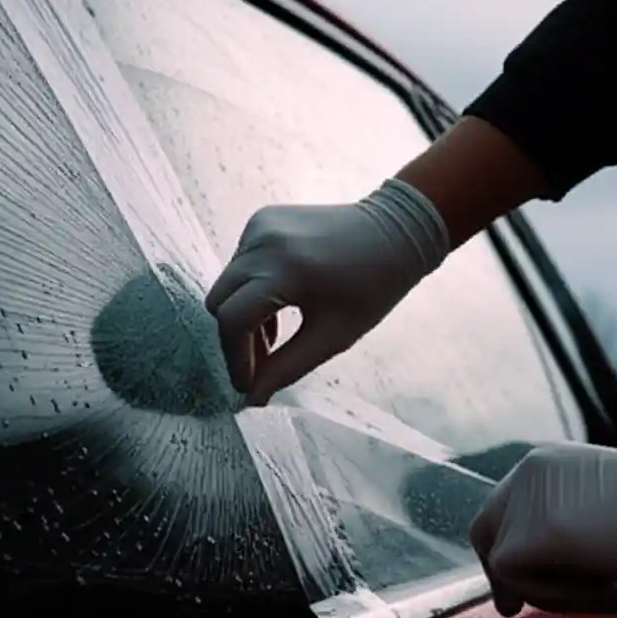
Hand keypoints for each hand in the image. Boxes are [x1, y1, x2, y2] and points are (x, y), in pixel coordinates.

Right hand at [205, 179, 449, 404]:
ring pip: (227, 285)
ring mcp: (260, 225)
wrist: (396, 230)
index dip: (235, 359)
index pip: (234, 320)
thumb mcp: (333, 336)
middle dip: (235, 339)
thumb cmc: (373, 287)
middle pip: (220, 302)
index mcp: (285, 268)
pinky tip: (278, 307)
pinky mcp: (262, 218)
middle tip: (261, 365)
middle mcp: (263, 241)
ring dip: (243, 315)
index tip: (247, 386)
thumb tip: (252, 398)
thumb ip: (287, 368)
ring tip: (274, 339)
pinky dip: (251, 290)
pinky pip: (239, 264)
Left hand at [469, 428, 616, 617]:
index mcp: (546, 463)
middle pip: (485, 533)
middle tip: (513, 608)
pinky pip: (524, 584)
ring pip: (509, 568)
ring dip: (558, 592)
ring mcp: (528, 500)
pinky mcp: (533, 532)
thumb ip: (574, 532)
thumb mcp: (608, 513)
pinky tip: (613, 581)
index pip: (502, 511)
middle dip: (500, 576)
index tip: (514, 588)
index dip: (502, 551)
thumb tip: (546, 579)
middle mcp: (528, 473)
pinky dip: (567, 597)